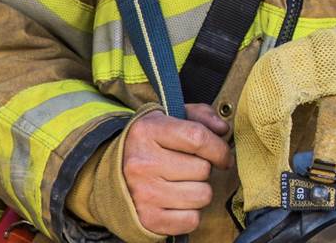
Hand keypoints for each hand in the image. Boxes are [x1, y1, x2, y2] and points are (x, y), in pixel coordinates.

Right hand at [122, 103, 232, 235]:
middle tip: (188, 166)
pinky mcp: (149, 219)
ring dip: (199, 190)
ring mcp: (144, 193)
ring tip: (183, 183)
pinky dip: (191, 212)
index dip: (219, 148)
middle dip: (203, 168)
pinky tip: (177, 201)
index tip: (221, 155)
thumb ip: (199, 116)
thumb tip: (222, 129)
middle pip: (203, 169)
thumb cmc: (149, 144)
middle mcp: (143, 162)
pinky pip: (192, 219)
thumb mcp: (167, 118)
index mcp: (147, 131)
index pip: (197, 138)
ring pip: (202, 195)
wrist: (114, 175)